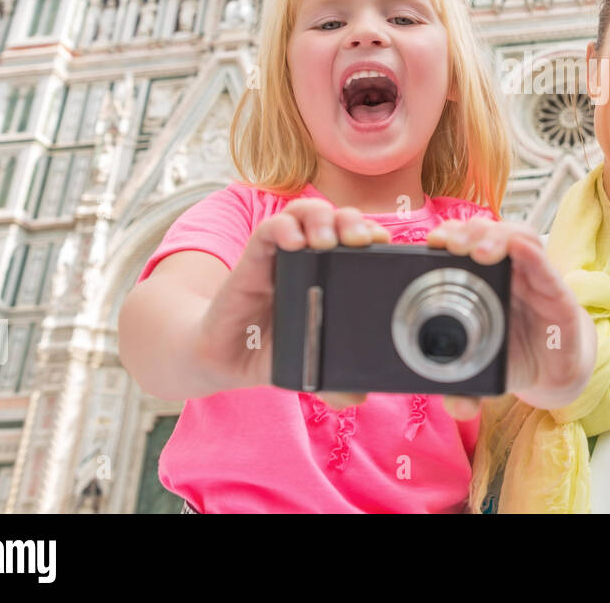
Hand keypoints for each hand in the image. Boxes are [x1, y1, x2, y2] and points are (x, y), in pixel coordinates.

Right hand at [194, 198, 390, 410]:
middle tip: (363, 241)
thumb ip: (333, 382)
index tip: (385, 248)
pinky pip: (269, 229)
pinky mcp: (253, 259)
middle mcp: (309, 259)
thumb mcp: (308, 367)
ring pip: (305, 213)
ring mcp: (281, 255)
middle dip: (354, 222)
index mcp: (332, 276)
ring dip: (322, 217)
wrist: (224, 357)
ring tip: (328, 239)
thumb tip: (356, 397)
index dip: (375, 236)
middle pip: (338, 219)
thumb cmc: (271, 350)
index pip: (359, 240)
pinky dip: (283, 228)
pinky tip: (294, 241)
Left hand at [425, 218, 595, 418]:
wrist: (554, 371)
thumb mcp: (485, 372)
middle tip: (448, 243)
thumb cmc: (514, 358)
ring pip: (516, 238)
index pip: (463, 246)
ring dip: (496, 237)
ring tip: (479, 250)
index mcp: (480, 283)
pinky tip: (520, 248)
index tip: (429, 243)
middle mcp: (507, 273)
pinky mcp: (558, 294)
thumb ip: (466, 387)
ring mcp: (534, 278)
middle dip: (466, 232)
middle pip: (486, 234)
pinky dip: (533, 255)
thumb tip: (457, 405)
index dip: (447, 237)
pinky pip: (546, 268)